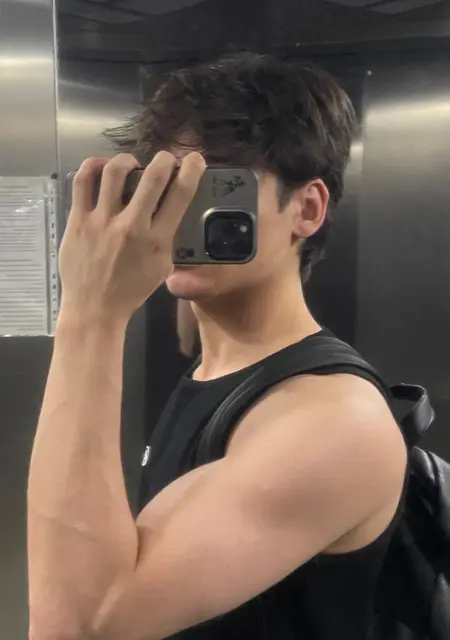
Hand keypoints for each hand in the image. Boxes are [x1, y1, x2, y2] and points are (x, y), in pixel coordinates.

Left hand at [58, 151, 205, 323]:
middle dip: (165, 159)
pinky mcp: (78, 219)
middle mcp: (131, 226)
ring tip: (132, 165)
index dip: (192, 169)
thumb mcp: (162, 267)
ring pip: (116, 171)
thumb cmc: (131, 290)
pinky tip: (103, 168)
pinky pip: (83, 181)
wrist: (94, 309)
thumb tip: (171, 210)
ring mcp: (101, 221)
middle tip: (165, 160)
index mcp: (157, 240)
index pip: (181, 194)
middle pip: (153, 175)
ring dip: (129, 161)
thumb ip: (168, 238)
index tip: (194, 160)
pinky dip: (95, 166)